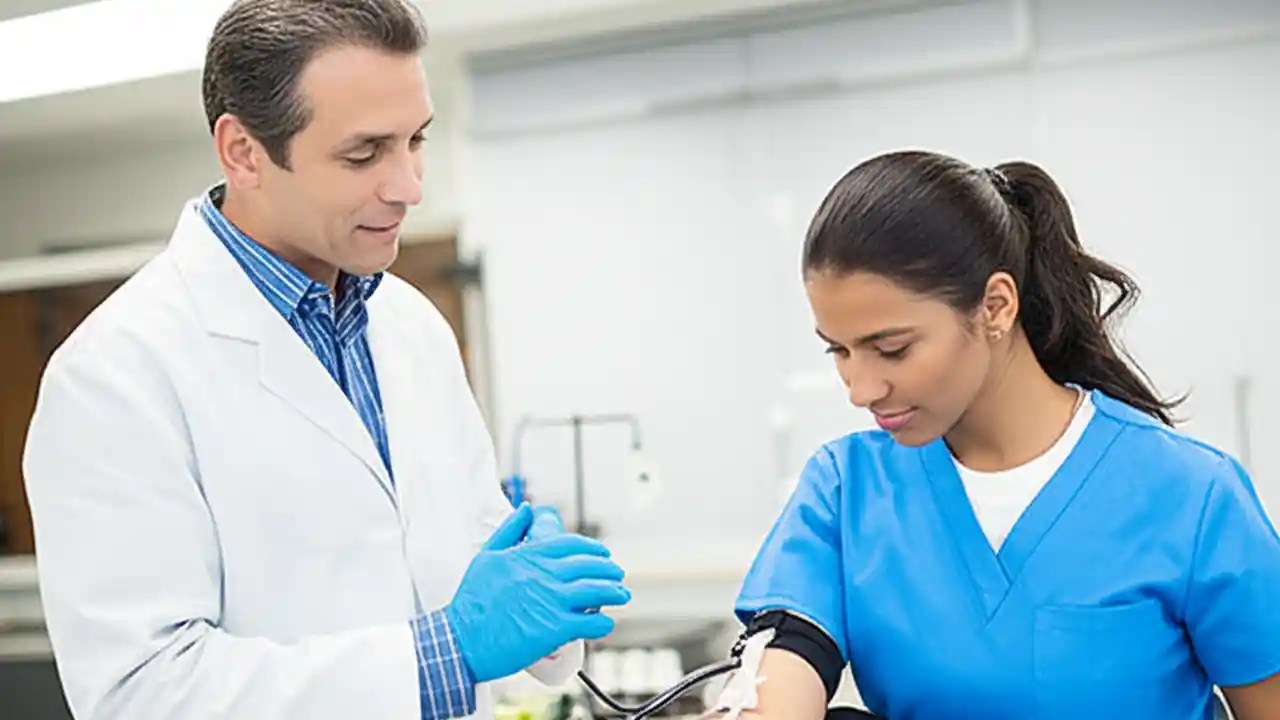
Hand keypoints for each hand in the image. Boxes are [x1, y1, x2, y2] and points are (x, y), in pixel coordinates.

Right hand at [447, 503, 630, 681]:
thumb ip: (510, 530)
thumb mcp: (487, 557)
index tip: (603, 554)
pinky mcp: (554, 629)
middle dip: (609, 569)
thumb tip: (527, 508)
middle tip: (617, 575)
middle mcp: (543, 575)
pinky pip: (590, 622)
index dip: (593, 548)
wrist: (461, 640)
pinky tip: (606, 623)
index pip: (571, 544)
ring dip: (614, 592)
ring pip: (596, 591)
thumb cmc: (471, 601)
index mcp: (529, 556)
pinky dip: (603, 622)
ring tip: (622, 595)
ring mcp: (551, 601)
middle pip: (589, 566)